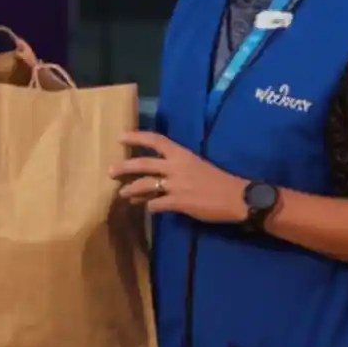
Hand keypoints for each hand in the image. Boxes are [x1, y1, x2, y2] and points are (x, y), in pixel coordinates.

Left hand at [109, 131, 246, 222]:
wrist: (237, 197)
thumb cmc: (218, 181)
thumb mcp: (196, 166)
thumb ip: (176, 168)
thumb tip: (157, 175)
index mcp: (182, 155)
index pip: (156, 140)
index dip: (136, 137)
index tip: (120, 137)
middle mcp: (176, 167)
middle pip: (143, 164)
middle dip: (124, 167)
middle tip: (110, 171)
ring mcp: (177, 185)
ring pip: (145, 185)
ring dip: (131, 190)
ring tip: (122, 193)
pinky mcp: (179, 202)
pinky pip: (156, 205)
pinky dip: (150, 207)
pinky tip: (148, 209)